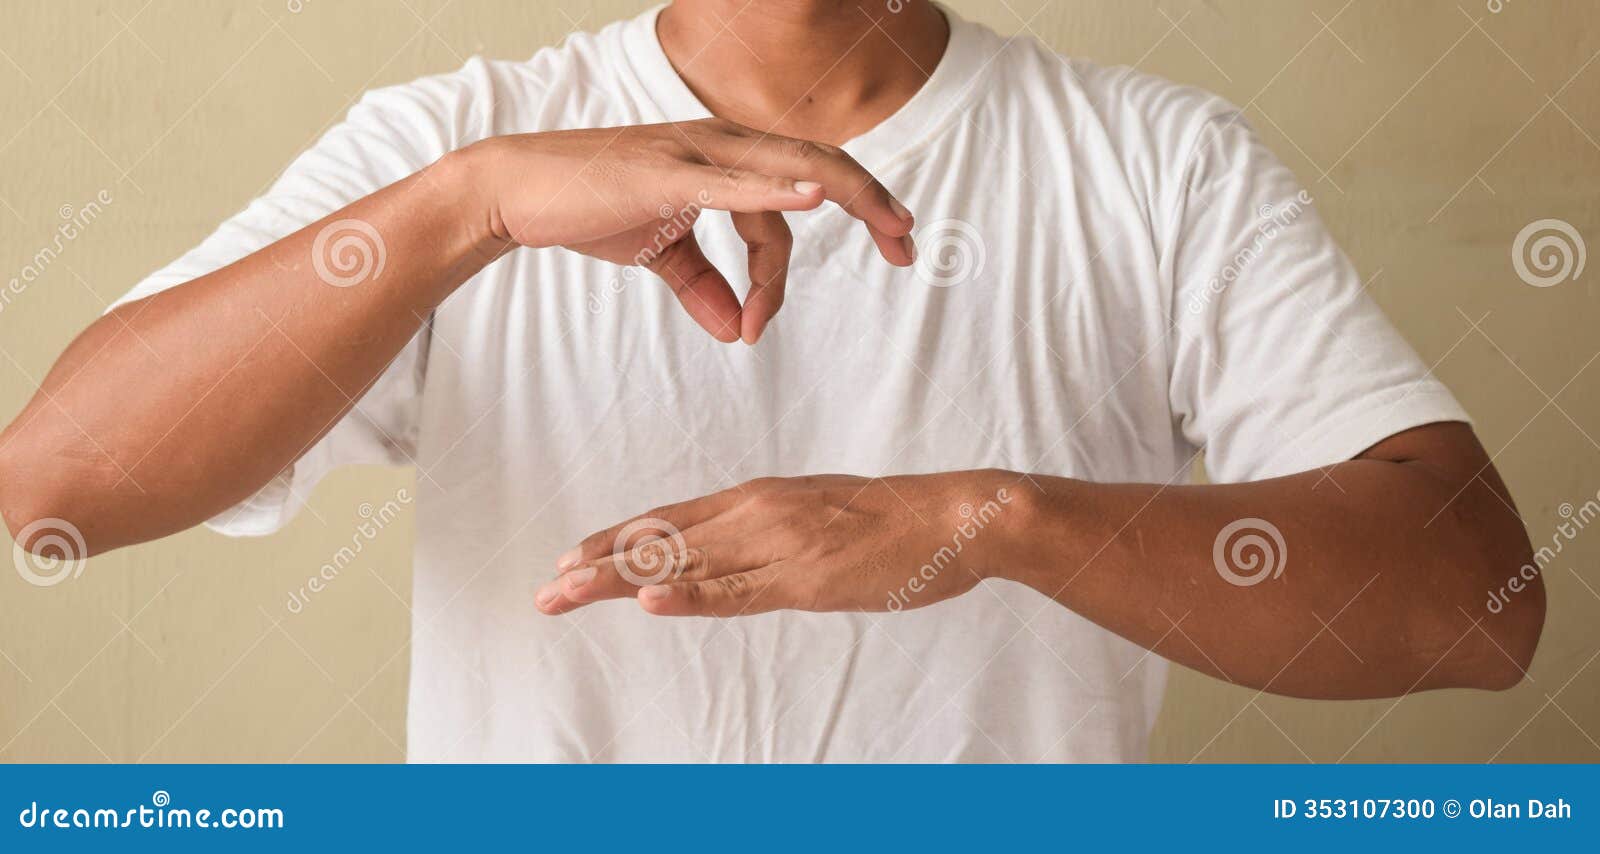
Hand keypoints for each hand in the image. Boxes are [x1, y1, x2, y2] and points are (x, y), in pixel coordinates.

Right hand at [463, 118, 916, 343]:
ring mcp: (693, 152)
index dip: (827, 238)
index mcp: (723, 161)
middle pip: (817, 163)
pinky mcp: (665, 171)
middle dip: (873, 201)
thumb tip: (732, 328)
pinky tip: (817, 195)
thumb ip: (702, 286)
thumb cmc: (589, 206)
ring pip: (790, 167)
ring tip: (891, 227)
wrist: (518, 190)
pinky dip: (778, 187)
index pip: (791, 200)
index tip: (852, 273)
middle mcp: (719, 145)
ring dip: (848, 194)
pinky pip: (731, 180)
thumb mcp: (659, 252)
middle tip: (911, 241)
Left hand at [535, 471, 1020, 617]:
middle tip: (548, 588)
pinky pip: (738, 592)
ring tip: (569, 592)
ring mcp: (778, 543)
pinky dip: (692, 597)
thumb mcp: (815, 519)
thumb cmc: (891, 520)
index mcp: (759, 498)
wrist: (953, 515)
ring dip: (622, 581)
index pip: (671, 521)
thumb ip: (769, 534)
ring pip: (686, 565)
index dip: (618, 540)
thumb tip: (729, 556)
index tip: (572, 558)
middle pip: (664, 542)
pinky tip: (650, 603)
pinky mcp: (806, 577)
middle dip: (600, 566)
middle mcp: (757, 513)